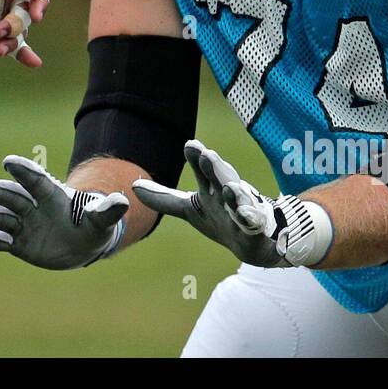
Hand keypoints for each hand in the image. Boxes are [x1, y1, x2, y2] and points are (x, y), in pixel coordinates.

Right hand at [0, 155, 128, 269]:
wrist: (80, 243)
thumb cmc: (91, 226)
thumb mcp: (101, 221)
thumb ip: (107, 211)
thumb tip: (122, 202)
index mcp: (51, 195)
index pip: (36, 180)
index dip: (24, 171)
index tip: (8, 161)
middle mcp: (32, 206)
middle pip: (13, 196)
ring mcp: (21, 223)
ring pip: (0, 218)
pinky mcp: (15, 242)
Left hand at [132, 140, 331, 267]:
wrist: (254, 243)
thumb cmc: (221, 218)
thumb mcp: (190, 208)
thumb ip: (164, 197)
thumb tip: (133, 186)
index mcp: (213, 187)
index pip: (204, 170)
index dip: (198, 158)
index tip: (190, 145)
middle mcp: (228, 193)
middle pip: (221, 178)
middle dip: (215, 167)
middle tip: (207, 155)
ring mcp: (243, 209)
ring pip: (239, 199)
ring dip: (234, 193)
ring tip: (229, 188)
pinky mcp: (255, 228)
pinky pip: (253, 223)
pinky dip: (251, 219)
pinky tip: (248, 216)